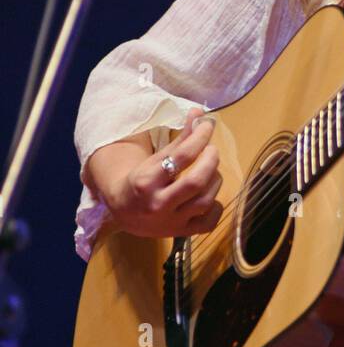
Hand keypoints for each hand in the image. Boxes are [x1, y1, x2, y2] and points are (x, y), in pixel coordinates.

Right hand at [107, 106, 223, 238]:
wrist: (125, 212)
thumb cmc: (142, 179)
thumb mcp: (155, 158)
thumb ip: (180, 138)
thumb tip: (200, 113)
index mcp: (146, 181)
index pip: (181, 156)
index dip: (199, 137)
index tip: (208, 125)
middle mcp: (158, 203)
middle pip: (196, 182)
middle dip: (211, 161)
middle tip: (212, 151)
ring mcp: (171, 221)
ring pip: (205, 201)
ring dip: (216, 180)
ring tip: (212, 170)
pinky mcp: (181, 233)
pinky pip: (209, 223)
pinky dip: (216, 207)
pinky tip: (211, 196)